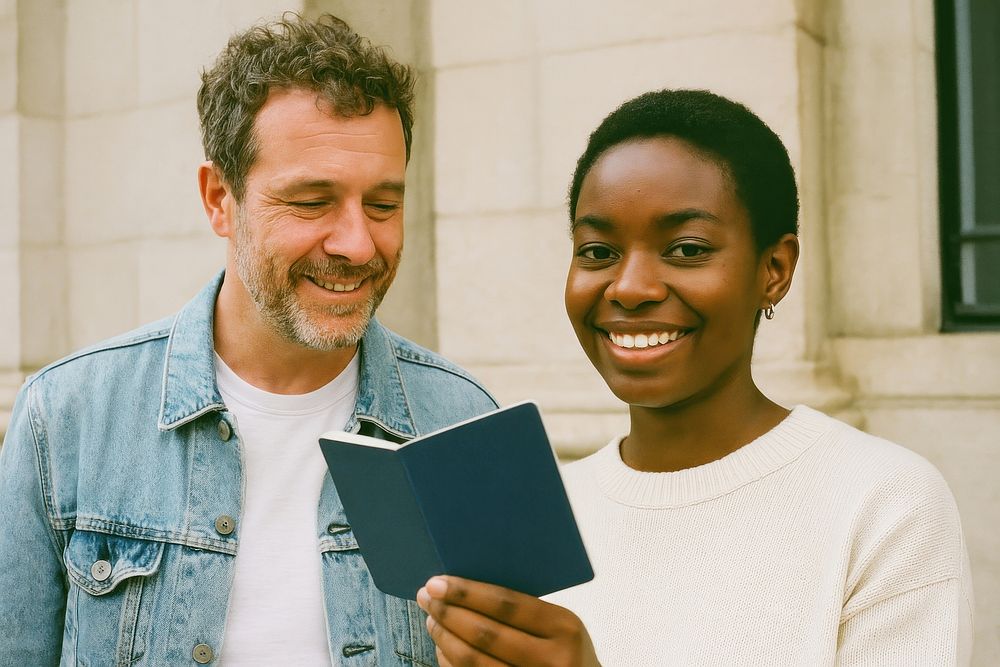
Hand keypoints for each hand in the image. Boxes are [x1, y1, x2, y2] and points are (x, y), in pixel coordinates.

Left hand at [416, 576, 600, 666]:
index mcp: (564, 627)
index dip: (468, 593)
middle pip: (486, 633)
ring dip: (444, 637)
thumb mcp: (560, 627)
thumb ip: (525, 610)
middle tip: (426, 596)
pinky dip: (450, 662)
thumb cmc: (565, 651)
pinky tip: (442, 646)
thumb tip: (466, 586)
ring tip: (432, 618)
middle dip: (449, 612)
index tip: (438, 582)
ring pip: (473, 661)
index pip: (507, 605)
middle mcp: (553, 660)